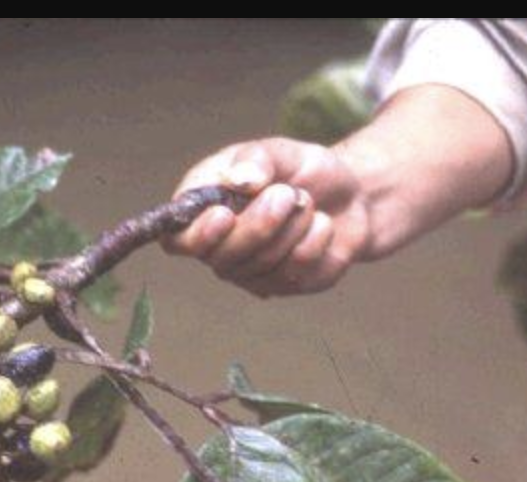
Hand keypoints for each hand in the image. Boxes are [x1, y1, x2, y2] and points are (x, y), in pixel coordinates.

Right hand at [164, 137, 371, 296]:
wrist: (348, 193)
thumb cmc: (298, 171)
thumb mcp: (278, 151)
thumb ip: (256, 159)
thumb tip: (240, 180)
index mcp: (203, 214)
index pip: (178, 241)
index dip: (197, 236)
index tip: (224, 215)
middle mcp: (220, 251)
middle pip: (223, 258)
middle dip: (260, 224)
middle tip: (288, 193)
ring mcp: (252, 274)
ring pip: (263, 265)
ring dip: (294, 225)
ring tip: (306, 202)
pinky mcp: (286, 285)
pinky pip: (296, 271)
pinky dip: (316, 239)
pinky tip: (321, 225)